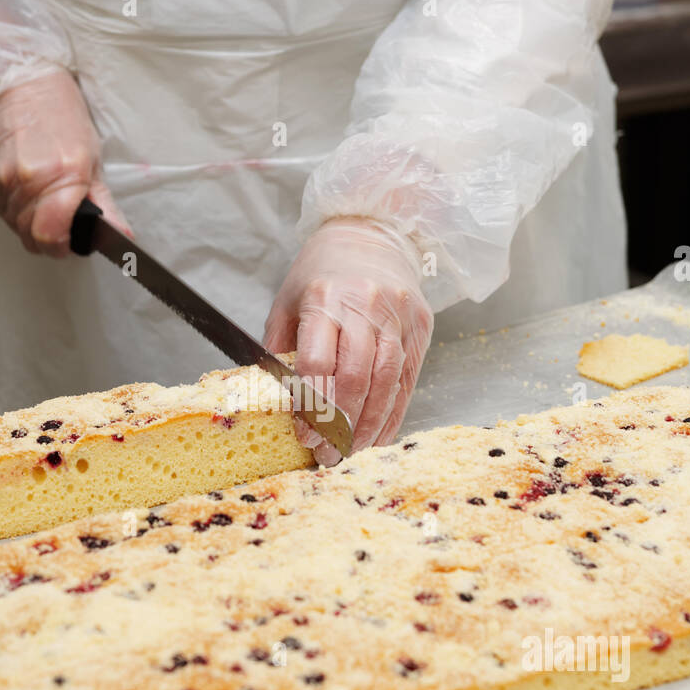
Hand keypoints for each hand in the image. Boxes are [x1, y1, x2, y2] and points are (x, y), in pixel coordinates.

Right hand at [0, 69, 131, 255]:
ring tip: (43, 196)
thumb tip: (122, 236)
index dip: (61, 246)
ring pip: (17, 229)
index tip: (69, 241)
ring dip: (31, 223)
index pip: (50, 236)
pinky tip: (26, 190)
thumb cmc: (62, 121)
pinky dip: (15, 211)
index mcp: (63, 175)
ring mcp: (4, 181)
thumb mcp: (93, 162)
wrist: (22, 88)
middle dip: (49, 236)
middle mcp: (29, 180)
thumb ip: (105, 206)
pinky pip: (2, 214)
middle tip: (59, 217)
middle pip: (33, 239)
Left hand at [264, 218, 432, 464]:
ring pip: (386, 382)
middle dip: (340, 424)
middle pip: (356, 377)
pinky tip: (377, 435)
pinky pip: (407, 380)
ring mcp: (398, 316)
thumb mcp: (288, 300)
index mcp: (325, 297)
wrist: (372, 235)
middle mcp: (365, 305)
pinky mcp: (420, 326)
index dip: (311, 405)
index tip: (303, 434)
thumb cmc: (322, 272)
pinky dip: (392, 413)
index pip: (318, 362)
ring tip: (351, 451)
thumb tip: (269, 400)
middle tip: (327, 454)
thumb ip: (278, 348)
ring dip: (368, 425)